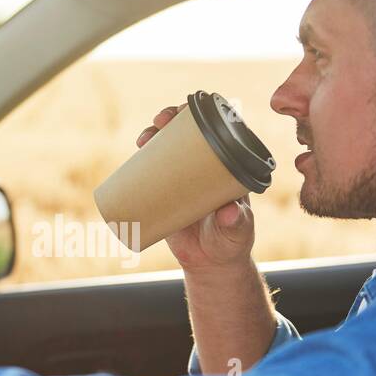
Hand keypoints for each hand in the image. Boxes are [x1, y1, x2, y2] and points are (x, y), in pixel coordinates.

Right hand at [137, 104, 255, 270]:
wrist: (210, 263)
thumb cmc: (231, 243)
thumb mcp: (237, 232)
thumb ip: (236, 223)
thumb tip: (229, 211)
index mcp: (230, 164)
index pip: (220, 129)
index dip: (206, 113)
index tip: (190, 113)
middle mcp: (208, 164)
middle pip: (190, 131)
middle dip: (173, 117)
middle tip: (160, 121)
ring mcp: (186, 175)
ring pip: (169, 145)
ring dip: (155, 131)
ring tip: (145, 137)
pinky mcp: (167, 188)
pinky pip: (154, 166)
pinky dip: (144, 154)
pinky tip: (138, 145)